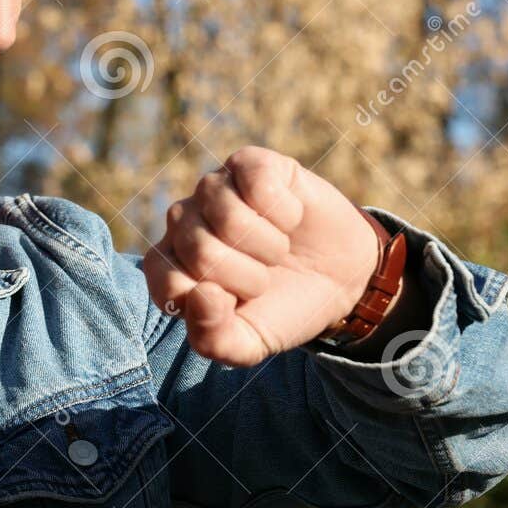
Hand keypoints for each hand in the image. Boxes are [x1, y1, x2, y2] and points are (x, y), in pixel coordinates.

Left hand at [143, 146, 380, 366]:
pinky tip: (290, 219)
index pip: (167, 284)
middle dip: (248, 277)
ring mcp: (213, 189)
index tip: (239, 304)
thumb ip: (213, 339)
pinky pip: (258, 184)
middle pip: (200, 250)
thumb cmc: (282, 306)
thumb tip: (200, 295)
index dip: (214, 304)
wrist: (340, 277)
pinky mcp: (249, 164)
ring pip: (228, 215)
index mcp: (170, 267)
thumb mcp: (249, 342)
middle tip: (265, 278)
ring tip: (278, 250)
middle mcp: (182, 223)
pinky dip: (286, 212)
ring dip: (269, 245)